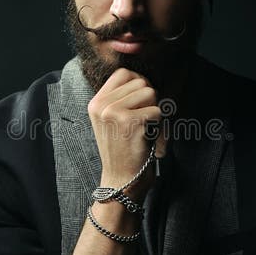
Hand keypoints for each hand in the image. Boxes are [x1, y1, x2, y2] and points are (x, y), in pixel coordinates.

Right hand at [88, 68, 167, 198]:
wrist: (121, 181)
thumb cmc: (123, 149)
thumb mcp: (111, 121)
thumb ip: (122, 98)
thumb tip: (145, 78)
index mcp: (96, 102)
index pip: (123, 73)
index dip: (139, 82)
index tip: (142, 101)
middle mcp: (101, 105)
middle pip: (141, 82)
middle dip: (150, 100)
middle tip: (144, 122)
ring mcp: (114, 112)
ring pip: (151, 93)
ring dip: (155, 112)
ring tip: (145, 130)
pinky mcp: (130, 122)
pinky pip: (158, 111)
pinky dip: (159, 126)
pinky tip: (147, 139)